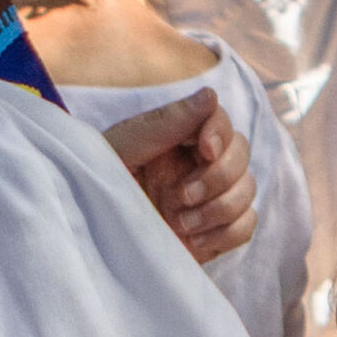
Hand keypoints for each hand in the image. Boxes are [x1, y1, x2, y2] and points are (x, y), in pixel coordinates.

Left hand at [101, 91, 257, 263]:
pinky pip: (247, 225)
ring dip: (219, 208)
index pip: (219, 120)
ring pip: (248, 189)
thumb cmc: (93, 188)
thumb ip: (165, 123)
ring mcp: (208, 198)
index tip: (205, 150)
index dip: (220, 132)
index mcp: (175, 139)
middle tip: (181, 196)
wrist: (89, 241)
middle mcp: (196, 165)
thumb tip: (210, 94)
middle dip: (218, 176)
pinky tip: (194, 241)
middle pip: (242, 153)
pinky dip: (226, 233)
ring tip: (181, 223)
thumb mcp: (120, 150)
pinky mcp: (216, 231)